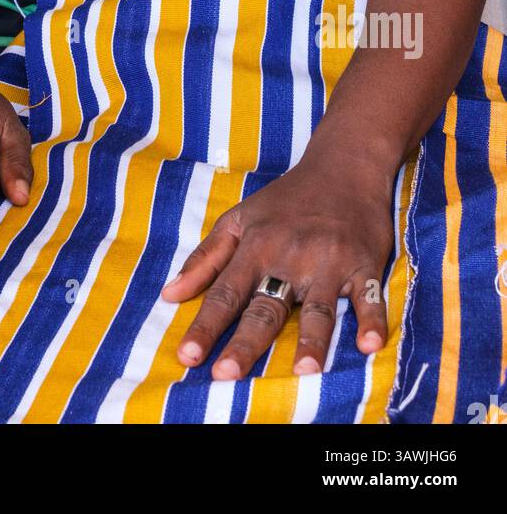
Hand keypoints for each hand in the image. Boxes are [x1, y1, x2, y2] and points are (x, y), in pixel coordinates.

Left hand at [161, 154, 395, 378]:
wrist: (342, 166)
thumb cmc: (285, 200)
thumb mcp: (239, 219)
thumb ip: (205, 257)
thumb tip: (169, 294)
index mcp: (256, 247)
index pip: (225, 293)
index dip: (204, 325)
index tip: (186, 357)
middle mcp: (290, 256)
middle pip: (265, 307)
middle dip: (244, 343)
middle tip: (225, 376)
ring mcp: (329, 261)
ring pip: (317, 307)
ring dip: (310, 339)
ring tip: (302, 371)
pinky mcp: (363, 263)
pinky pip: (369, 297)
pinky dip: (372, 320)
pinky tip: (370, 346)